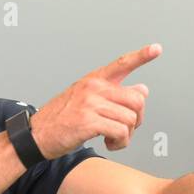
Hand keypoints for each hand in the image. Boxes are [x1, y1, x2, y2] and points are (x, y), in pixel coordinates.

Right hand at [31, 44, 160, 156]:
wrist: (36, 135)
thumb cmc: (61, 119)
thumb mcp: (86, 100)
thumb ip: (113, 94)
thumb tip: (142, 89)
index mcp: (93, 80)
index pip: (121, 64)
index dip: (141, 56)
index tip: (156, 49)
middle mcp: (93, 88)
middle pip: (136, 100)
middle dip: (138, 119)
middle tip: (126, 129)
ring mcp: (90, 104)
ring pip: (130, 119)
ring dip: (127, 135)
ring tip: (114, 139)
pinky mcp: (88, 122)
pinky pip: (120, 132)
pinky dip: (120, 143)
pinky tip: (109, 144)